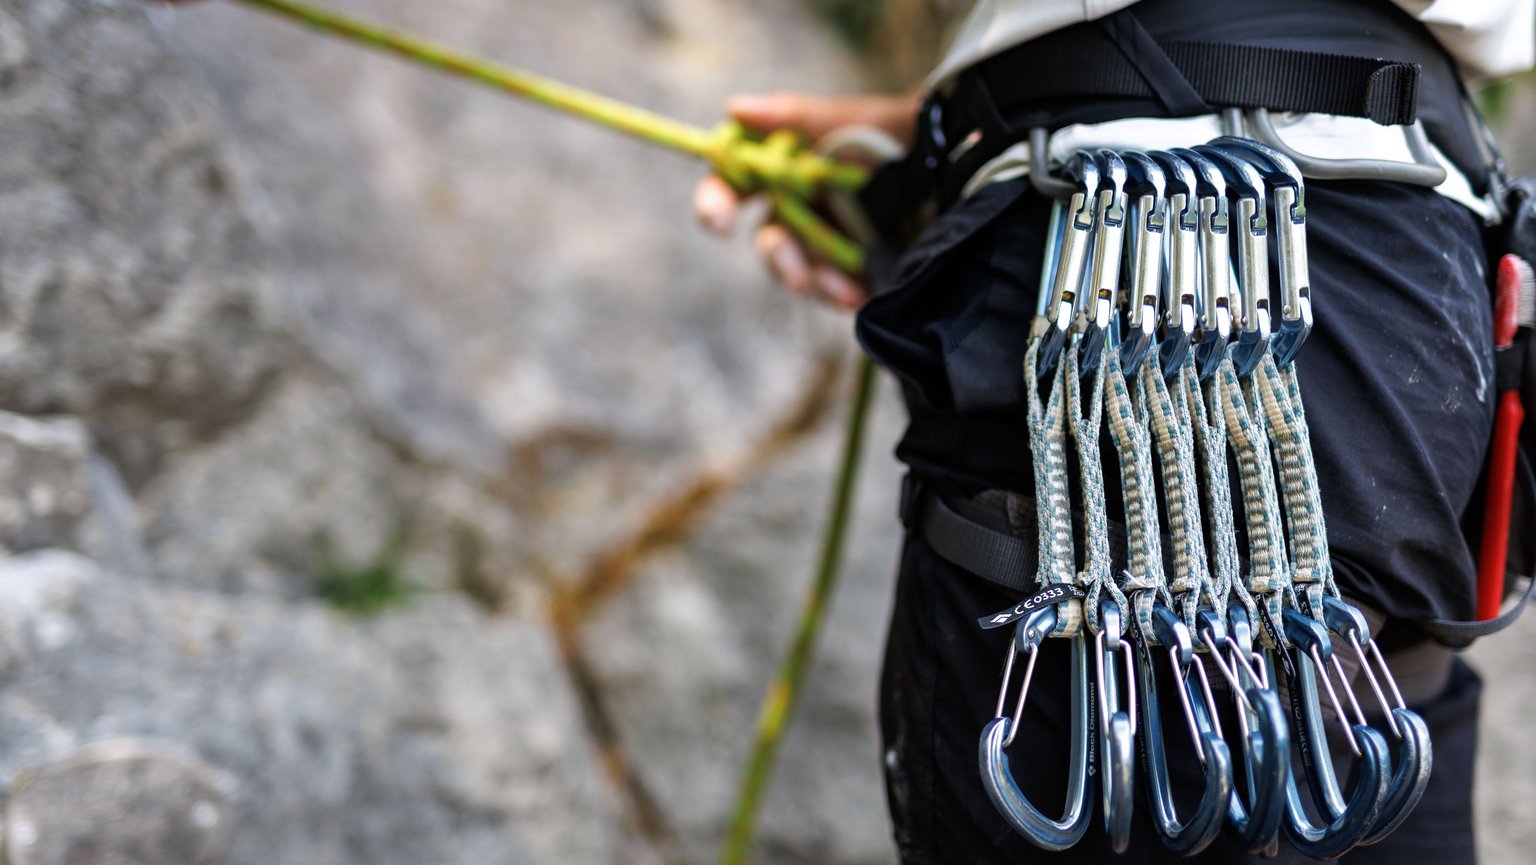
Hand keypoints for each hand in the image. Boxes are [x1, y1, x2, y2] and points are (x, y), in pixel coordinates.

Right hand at [693, 90, 919, 309]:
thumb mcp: (848, 119)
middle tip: (794, 273)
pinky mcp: (854, 271)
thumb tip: (735, 107)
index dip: (716, 201)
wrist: (954, 159)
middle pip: (769, 242)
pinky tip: (858, 297)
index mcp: (785, 171)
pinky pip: (836, 292)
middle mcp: (799, 210)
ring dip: (815, 282)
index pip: (734, 186)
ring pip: (802, 272)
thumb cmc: (894, 132)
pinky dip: (842, 295)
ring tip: (842, 289)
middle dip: (778, 258)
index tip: (719, 221)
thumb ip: (794, 117)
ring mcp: (827, 245)